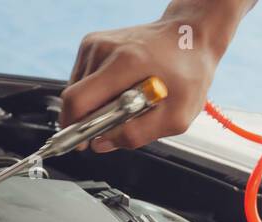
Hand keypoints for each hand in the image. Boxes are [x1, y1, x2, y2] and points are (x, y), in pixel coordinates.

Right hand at [60, 17, 224, 150]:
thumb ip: (137, 135)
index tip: (83, 143)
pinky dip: (98, 92)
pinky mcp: (92, 44)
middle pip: (73, 97)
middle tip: (113, 126)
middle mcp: (104, 48)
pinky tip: (120, 90)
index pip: (78, 101)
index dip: (75, 128)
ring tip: (124, 103)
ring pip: (77, 90)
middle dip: (87, 119)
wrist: (188, 38)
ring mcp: (95, 43)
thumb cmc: (188, 74)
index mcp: (125, 63)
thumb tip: (101, 144)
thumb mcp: (176, 117)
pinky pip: (83, 80)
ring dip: (96, 105)